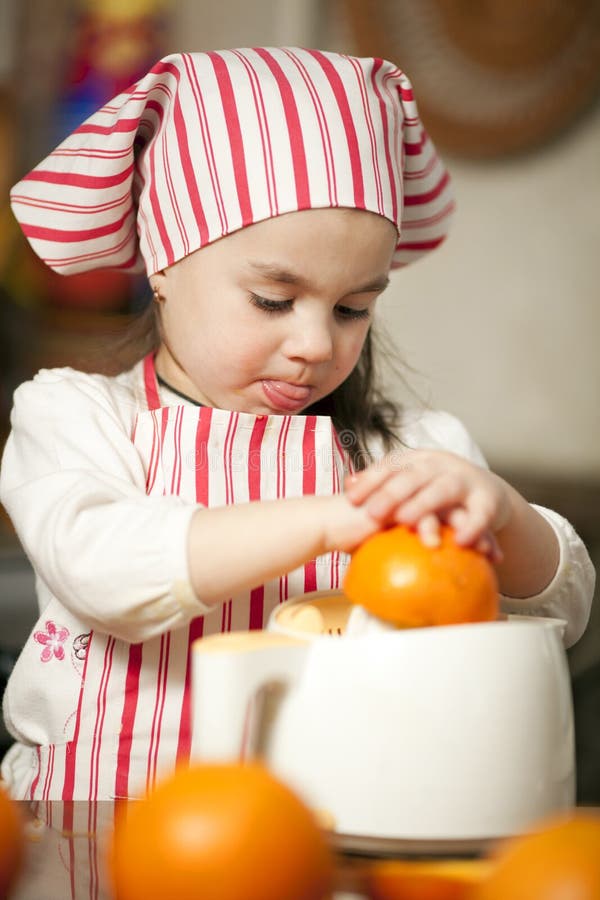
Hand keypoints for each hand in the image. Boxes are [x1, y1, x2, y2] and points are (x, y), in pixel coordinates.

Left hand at [344, 449, 511, 561]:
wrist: (486, 490)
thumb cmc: (436, 491)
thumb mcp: (411, 483)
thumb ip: (383, 484)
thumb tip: (348, 483)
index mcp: (419, 460)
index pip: (391, 466)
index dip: (371, 481)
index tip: (351, 499)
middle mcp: (441, 466)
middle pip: (413, 476)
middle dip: (391, 493)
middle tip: (372, 513)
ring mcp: (466, 480)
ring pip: (443, 489)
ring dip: (424, 504)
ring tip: (405, 522)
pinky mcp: (488, 500)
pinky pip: (480, 514)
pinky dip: (471, 527)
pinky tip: (460, 542)